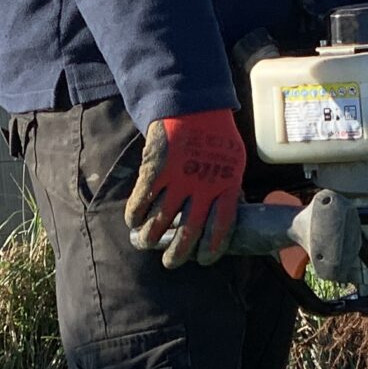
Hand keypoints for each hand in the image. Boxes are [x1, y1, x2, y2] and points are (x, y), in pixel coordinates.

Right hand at [123, 108, 245, 267]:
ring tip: (146, 243)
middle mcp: (202, 185)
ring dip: (150, 238)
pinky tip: (133, 222)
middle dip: (177, 254)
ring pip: (160, 222)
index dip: (212, 248)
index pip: (222, 226)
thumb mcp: (233, 162)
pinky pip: (140, 202)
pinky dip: (134, 216)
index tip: (203, 260)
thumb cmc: (216, 136)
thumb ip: (229, 189)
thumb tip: (228, 216)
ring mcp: (178, 179)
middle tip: (170, 262)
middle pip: (189, 232)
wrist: (192, 105)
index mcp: (227, 184)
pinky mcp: (155, 170)